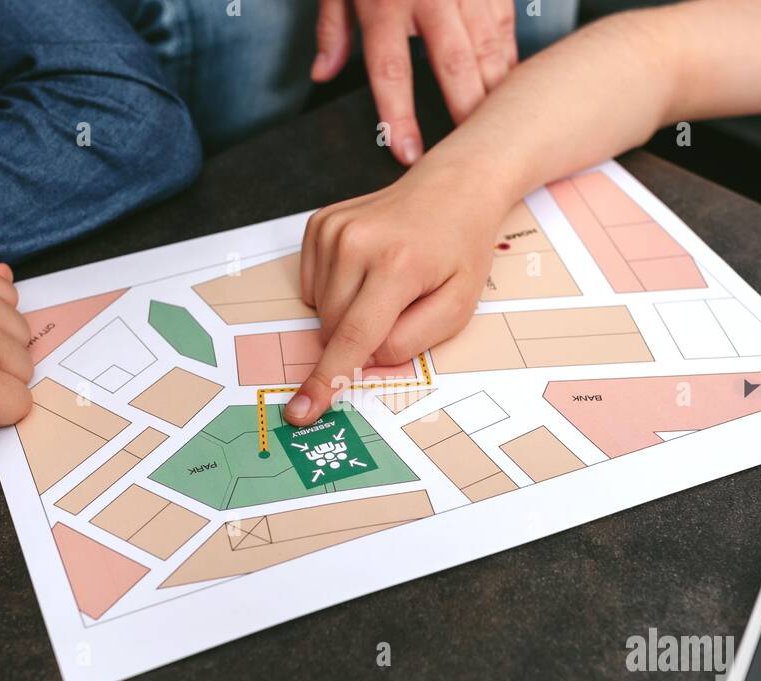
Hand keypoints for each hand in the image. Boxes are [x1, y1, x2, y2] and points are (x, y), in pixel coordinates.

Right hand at [284, 158, 512, 425]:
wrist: (451, 190)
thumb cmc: (458, 250)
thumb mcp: (457, 307)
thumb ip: (410, 342)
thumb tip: (364, 359)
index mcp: (397, 265)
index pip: (354, 337)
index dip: (327, 380)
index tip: (302, 410)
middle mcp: (357, 243)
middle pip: (335, 329)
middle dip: (360, 338)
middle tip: (398, 307)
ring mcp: (332, 230)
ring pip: (321, 312)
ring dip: (348, 313)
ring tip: (386, 281)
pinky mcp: (318, 226)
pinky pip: (312, 288)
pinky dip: (336, 292)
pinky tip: (365, 270)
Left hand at [311, 0, 516, 164]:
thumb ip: (333, 27)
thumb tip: (322, 73)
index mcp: (385, 1)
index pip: (390, 70)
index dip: (398, 116)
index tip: (408, 153)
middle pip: (453, 65)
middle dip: (464, 113)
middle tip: (473, 153)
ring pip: (490, 48)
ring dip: (494, 93)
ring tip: (500, 130)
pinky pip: (506, 28)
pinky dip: (509, 61)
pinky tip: (509, 89)